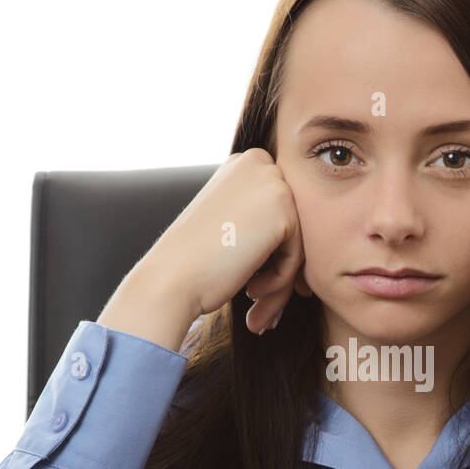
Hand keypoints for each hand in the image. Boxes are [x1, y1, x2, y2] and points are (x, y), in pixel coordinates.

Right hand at [141, 148, 312, 335]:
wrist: (171, 278)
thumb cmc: (193, 261)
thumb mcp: (228, 223)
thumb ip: (260, 220)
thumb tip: (296, 243)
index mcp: (245, 163)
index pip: (279, 213)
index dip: (270, 253)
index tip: (255, 281)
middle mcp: (261, 164)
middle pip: (291, 226)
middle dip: (277, 270)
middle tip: (258, 301)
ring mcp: (274, 183)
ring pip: (296, 243)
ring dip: (278, 282)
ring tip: (255, 305)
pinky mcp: (284, 210)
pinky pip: (298, 255)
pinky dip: (280, 281)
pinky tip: (251, 290)